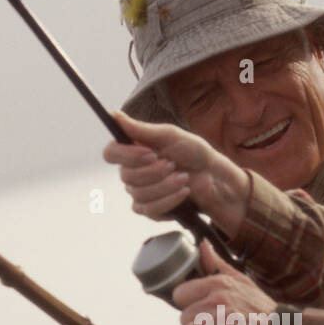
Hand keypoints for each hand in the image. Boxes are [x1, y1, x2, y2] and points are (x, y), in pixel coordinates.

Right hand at [104, 110, 251, 238]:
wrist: (212, 176)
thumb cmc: (192, 152)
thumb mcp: (169, 135)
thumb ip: (141, 128)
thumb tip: (115, 114)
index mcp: (133, 151)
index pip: (111, 153)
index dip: (127, 155)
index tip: (150, 153)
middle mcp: (132, 172)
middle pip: (126, 176)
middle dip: (154, 171)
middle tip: (173, 164)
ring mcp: (140, 193)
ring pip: (139, 194)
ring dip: (165, 185)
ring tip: (183, 177)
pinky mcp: (151, 210)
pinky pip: (150, 210)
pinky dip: (169, 200)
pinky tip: (183, 192)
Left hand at [173, 241, 276, 324]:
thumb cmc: (262, 311)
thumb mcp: (242, 282)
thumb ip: (217, 265)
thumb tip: (202, 245)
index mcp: (219, 282)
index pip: (179, 294)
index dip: (191, 307)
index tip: (208, 312)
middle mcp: (219, 297)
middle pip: (183, 319)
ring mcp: (224, 318)